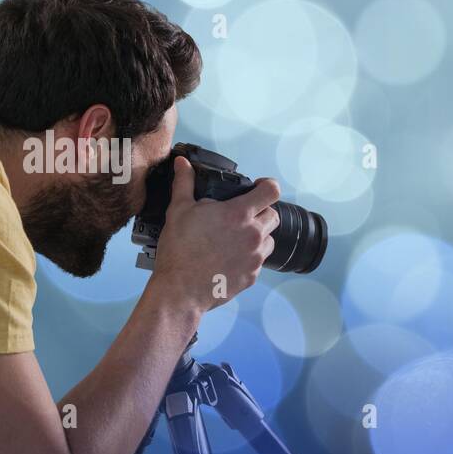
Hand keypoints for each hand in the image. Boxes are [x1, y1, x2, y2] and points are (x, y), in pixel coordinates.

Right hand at [150, 155, 280, 311]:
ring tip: (235, 238)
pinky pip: (259, 260)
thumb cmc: (179, 250)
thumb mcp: (179, 211)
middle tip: (240, 217)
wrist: (180, 290)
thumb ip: (184, 184)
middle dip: (260, 212)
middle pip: (273, 215)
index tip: (260, 187)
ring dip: (258, 235)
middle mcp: (253, 234)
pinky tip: (230, 257)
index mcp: (238, 214)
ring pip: (269, 239)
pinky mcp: (253, 275)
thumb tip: (182, 163)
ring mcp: (256, 257)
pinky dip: (250, 256)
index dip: (268, 185)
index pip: (271, 191)